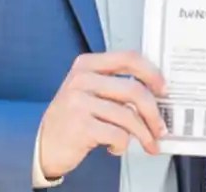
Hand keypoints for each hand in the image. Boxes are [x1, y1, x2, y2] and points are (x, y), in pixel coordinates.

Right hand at [38, 51, 168, 178]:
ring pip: (129, 116)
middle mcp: (82, 79)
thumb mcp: (87, 91)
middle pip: (134, 90)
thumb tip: (154, 95)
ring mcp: (79, 102)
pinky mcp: (80, 126)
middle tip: (161, 127)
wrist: (41, 144)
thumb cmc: (70, 118)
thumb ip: (114, 86)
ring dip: (144, 134)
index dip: (152, 73)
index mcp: (87, 65)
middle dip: (154, 113)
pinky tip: (115, 146)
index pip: (128, 58)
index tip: (164, 89)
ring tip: (148, 142)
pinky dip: (122, 145)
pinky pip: (118, 135)